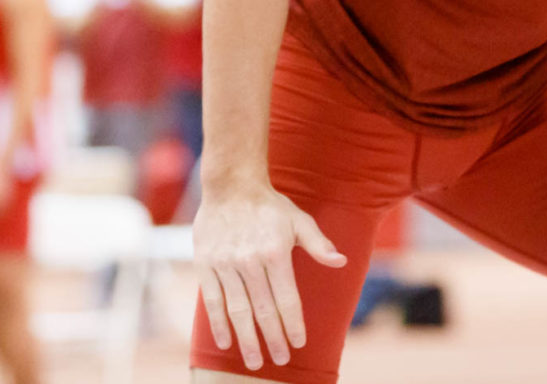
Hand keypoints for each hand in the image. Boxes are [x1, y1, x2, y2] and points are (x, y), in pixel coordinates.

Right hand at [193, 183, 346, 370]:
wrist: (231, 186)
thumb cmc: (270, 206)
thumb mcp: (299, 220)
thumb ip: (319, 244)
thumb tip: (341, 262)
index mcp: (276, 253)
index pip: (287, 298)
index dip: (293, 323)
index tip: (299, 343)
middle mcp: (250, 261)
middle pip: (264, 309)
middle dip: (273, 339)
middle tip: (281, 361)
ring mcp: (226, 264)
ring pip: (238, 310)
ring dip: (246, 338)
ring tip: (254, 361)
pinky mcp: (206, 264)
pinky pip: (212, 300)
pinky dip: (218, 323)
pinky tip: (226, 341)